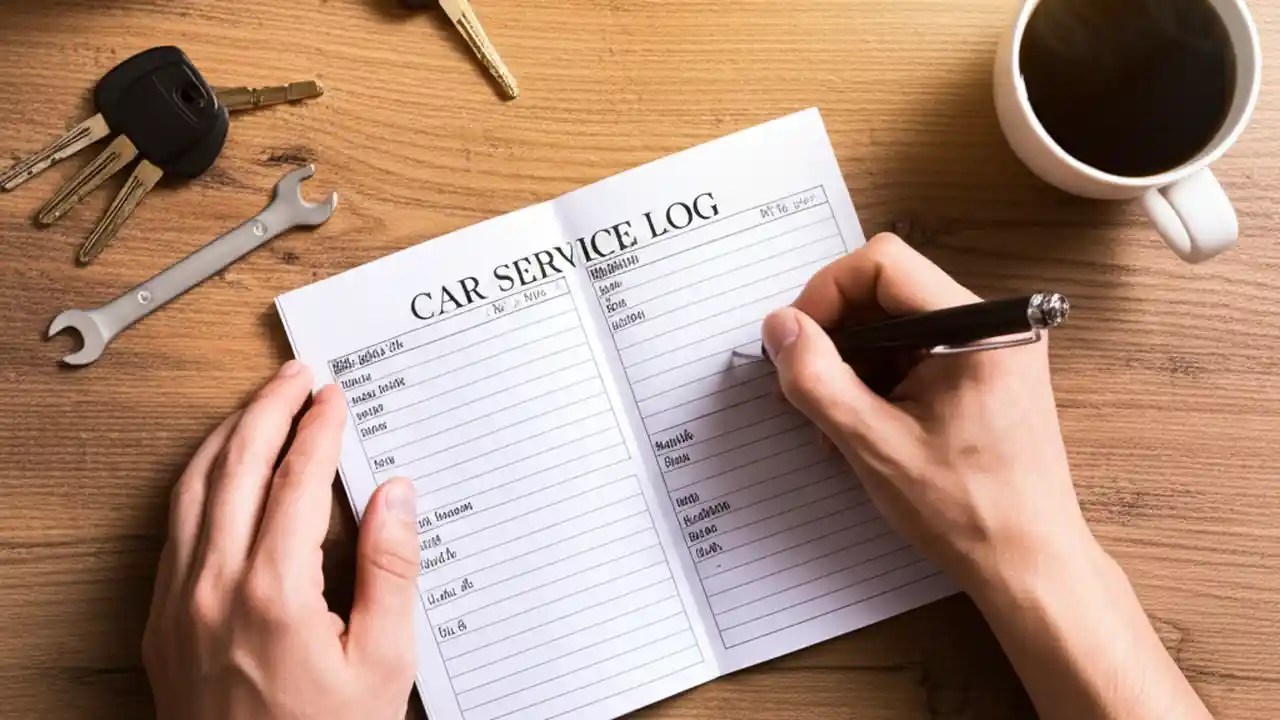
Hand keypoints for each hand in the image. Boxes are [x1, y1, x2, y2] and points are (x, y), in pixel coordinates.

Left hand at [143, 361, 420, 719]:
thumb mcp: (382, 665)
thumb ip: (389, 572)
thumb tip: (394, 495)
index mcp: (273, 592)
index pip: (296, 480)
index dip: (318, 430)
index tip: (333, 398)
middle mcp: (213, 587)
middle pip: (235, 467)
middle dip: (268, 410)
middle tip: (295, 376)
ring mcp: (178, 605)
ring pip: (192, 490)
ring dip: (225, 436)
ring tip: (258, 407)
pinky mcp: (161, 624)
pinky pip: (173, 529)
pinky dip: (197, 482)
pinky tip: (217, 473)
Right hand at [761, 234, 1093, 596]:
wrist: (1029, 564)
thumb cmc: (965, 512)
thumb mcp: (872, 445)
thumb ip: (817, 379)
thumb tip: (779, 326)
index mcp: (978, 328)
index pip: (883, 264)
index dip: (827, 293)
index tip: (796, 342)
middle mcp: (994, 324)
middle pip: (889, 290)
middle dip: (837, 334)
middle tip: (804, 387)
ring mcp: (993, 347)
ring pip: (898, 323)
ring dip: (854, 363)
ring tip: (831, 422)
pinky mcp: (986, 373)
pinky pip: (918, 350)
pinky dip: (880, 379)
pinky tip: (863, 427)